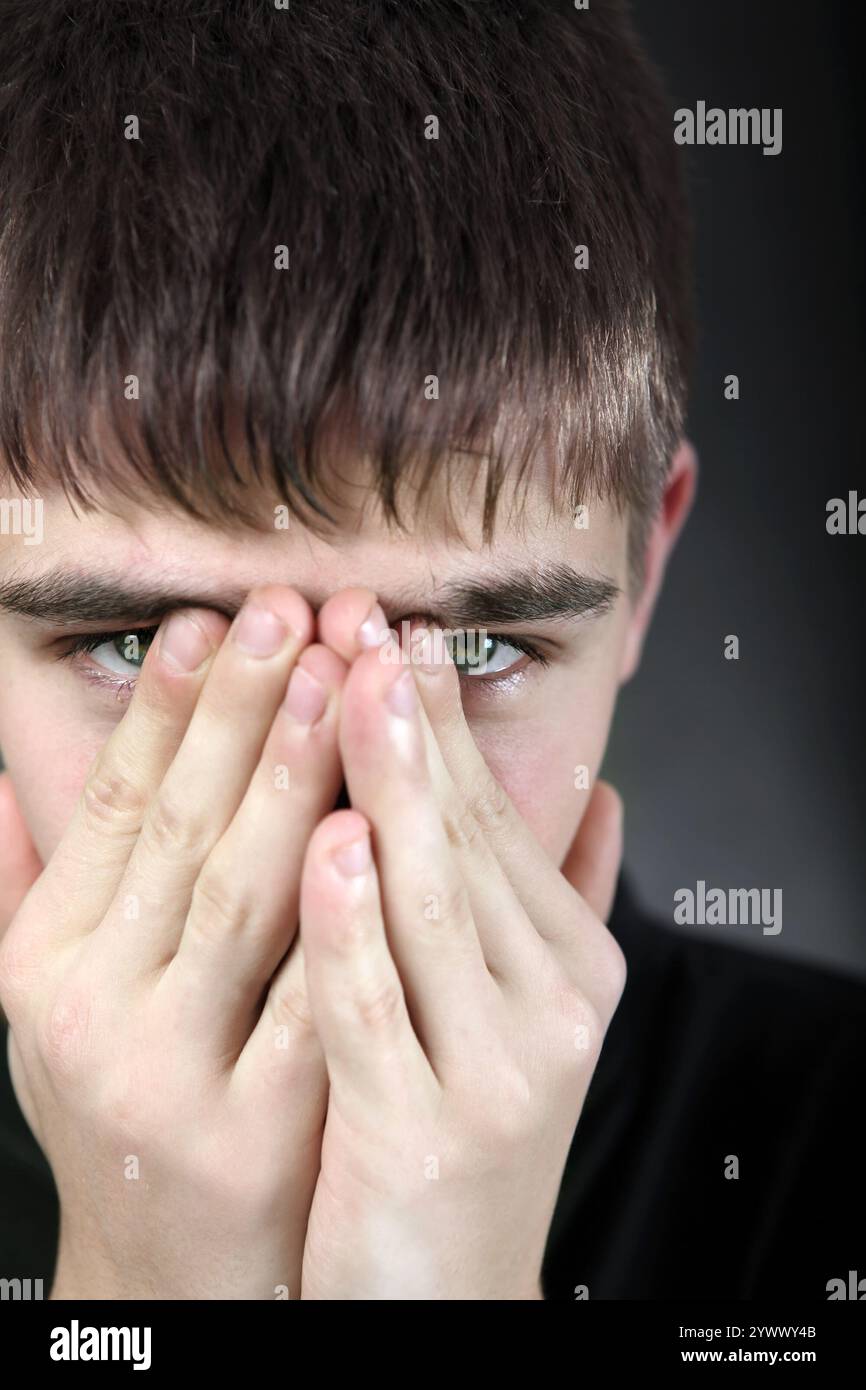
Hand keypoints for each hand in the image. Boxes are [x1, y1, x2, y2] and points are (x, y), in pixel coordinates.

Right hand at [0, 587, 345, 1298]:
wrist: (171, 1272)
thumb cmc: (123, 1110)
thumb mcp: (45, 1008)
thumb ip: (28, 889)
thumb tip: (6, 777)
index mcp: (46, 964)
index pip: (111, 809)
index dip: (163, 709)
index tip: (208, 620)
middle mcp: (93, 1011)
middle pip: (180, 832)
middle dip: (242, 711)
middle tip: (293, 612)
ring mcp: (169, 1073)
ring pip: (241, 896)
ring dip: (294, 776)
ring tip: (338, 678)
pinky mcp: (251, 1132)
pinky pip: (308, 998)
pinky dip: (340, 908)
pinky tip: (372, 823)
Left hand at [296, 591, 625, 1299]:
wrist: (446, 1302)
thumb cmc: (466, 1135)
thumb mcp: (528, 1013)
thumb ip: (561, 899)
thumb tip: (605, 797)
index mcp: (569, 966)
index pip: (500, 819)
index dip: (441, 721)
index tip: (393, 631)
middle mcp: (548, 1010)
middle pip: (469, 840)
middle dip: (410, 721)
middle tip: (364, 617)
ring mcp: (496, 1074)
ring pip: (433, 903)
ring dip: (389, 784)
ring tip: (351, 684)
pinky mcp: (425, 1137)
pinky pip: (379, 1010)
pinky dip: (352, 921)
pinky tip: (327, 841)